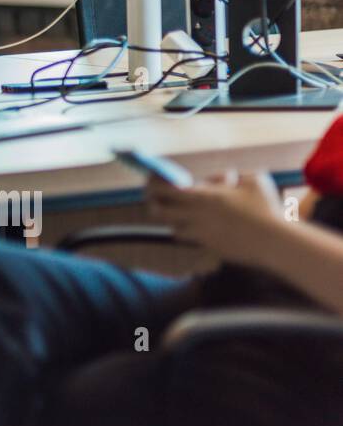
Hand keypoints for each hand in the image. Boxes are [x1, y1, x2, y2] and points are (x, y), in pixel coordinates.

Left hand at [146, 170, 285, 267]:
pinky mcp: (210, 248)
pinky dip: (191, 233)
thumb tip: (221, 178)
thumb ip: (231, 176)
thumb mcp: (252, 179)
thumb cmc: (266, 208)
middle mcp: (196, 216)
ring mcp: (202, 234)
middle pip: (159, 211)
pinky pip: (192, 240)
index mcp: (203, 196)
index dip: (153, 183)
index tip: (150, 179)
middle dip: (154, 203)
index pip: (165, 189)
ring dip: (174, 220)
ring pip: (174, 228)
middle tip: (155, 199)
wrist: (276, 243)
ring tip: (177, 213)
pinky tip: (199, 227)